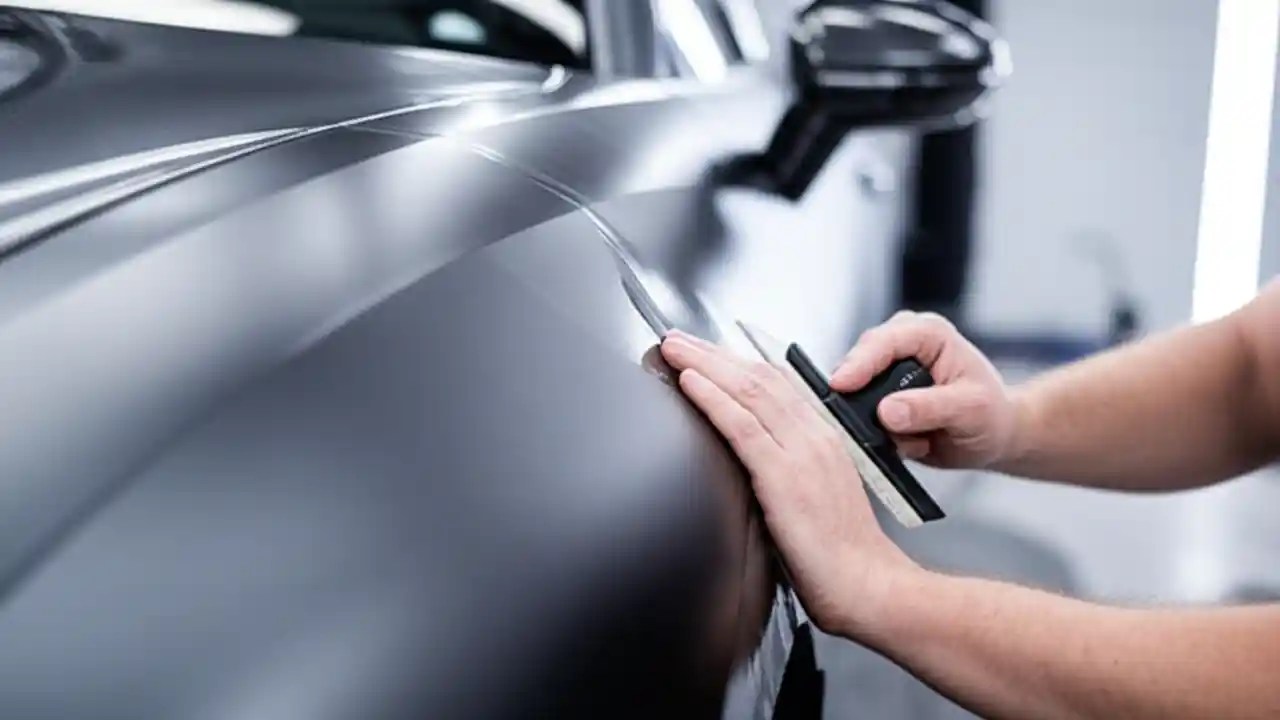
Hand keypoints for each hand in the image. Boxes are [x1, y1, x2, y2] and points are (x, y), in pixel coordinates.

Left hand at [660, 330, 919, 636]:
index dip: (737, 361)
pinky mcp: (784, 476)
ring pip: (748, 391)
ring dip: (704, 364)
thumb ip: (788, 470)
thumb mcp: (815, 497)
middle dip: (713, 353)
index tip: (706, 350)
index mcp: (824, 437)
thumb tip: (753, 463)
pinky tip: (689, 382)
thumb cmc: (841, 554)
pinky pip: (742, 426)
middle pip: (758, 377)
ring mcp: (801, 452)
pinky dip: (713, 399)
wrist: (868, 585)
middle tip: (677, 338)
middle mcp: (815, 435)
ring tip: (673, 348)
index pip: (777, 384)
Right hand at [830, 311, 1016, 469]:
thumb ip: (929, 408)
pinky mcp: (878, 396)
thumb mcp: (970, 410)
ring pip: (855, 392)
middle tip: (863, 423)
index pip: (884, 341)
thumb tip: (886, 412)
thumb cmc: (990, 415)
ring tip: (908, 440)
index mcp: (927, 333)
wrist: (992, 436)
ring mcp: (886, 371)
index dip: (860, 362)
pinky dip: (878, 432)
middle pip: (860, 362)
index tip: (842, 385)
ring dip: (871, 419)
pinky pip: (860, 413)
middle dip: (859, 394)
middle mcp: (902, 345)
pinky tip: (908, 442)